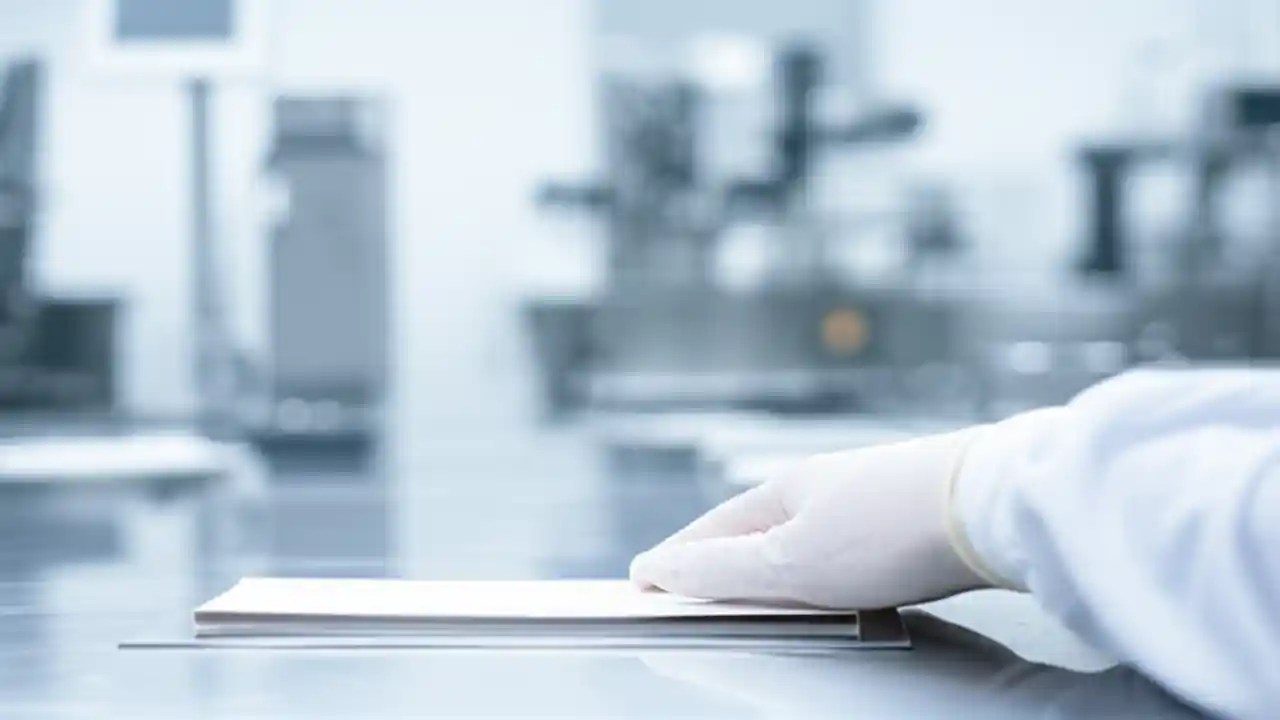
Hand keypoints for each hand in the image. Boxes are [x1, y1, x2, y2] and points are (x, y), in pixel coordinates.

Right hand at [630, 428, 991, 608]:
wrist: (990, 505)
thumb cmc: (890, 530)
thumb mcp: (791, 563)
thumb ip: (723, 569)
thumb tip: (662, 567)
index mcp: (786, 489)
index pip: (714, 528)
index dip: (678, 555)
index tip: (646, 574)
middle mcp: (824, 484)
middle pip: (757, 525)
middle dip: (720, 554)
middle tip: (688, 582)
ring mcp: (868, 496)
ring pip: (802, 532)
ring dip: (770, 560)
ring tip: (752, 588)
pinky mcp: (908, 515)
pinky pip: (843, 541)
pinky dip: (819, 563)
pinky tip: (832, 579)